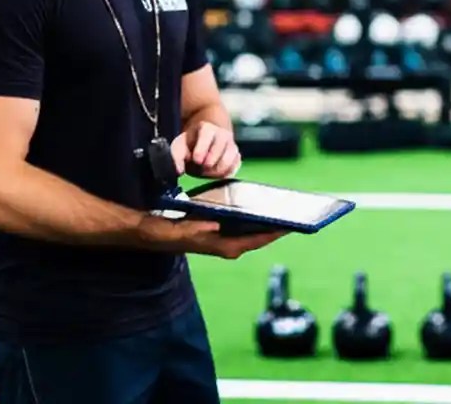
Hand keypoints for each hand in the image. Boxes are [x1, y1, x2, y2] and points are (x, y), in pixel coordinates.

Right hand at [137, 214, 287, 258]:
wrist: (153, 233)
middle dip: (278, 225)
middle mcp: (229, 245)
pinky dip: (254, 215)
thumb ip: (199, 228)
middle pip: (260, 235)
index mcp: (225, 247)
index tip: (294, 223)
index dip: (277, 231)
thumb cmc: (169, 233)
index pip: (258, 240)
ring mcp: (225, 239)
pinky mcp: (221, 231)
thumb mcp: (183, 230)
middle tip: (297, 212)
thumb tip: (218, 224)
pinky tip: (261, 204)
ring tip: (284, 206)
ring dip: (268, 220)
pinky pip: (244, 224)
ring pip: (253, 230)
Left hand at [172, 122, 240, 178]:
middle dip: (210, 162)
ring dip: (219, 169)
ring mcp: (232, 144)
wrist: (206, 141)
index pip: (207, 135)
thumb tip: (179, 170)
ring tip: (209, 172)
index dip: (201, 149)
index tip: (196, 160)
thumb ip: (176, 157)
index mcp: (207, 128)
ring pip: (231, 158)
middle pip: (221, 148)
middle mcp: (223, 134)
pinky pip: (236, 165)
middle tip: (201, 167)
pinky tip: (216, 172)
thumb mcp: (180, 146)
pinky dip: (226, 172)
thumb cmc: (191, 144)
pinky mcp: (237, 155)